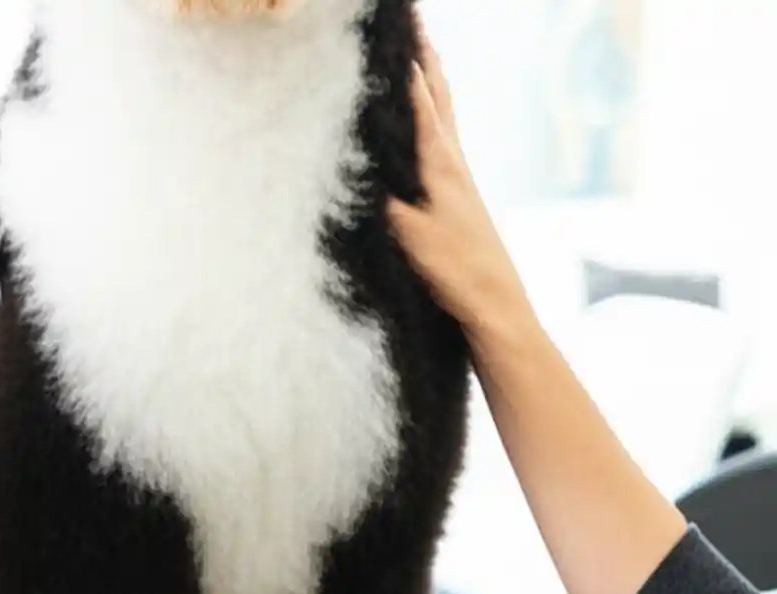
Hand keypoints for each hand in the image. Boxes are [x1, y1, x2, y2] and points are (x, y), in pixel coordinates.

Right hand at [387, 26, 534, 347]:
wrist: (496, 306)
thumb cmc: (456, 272)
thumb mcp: (410, 235)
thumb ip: (384, 199)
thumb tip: (356, 170)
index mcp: (442, 164)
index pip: (422, 101)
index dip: (409, 64)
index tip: (399, 32)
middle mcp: (454, 163)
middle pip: (440, 97)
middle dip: (426, 58)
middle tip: (415, 25)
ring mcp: (460, 180)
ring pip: (445, 116)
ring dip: (433, 82)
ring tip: (423, 55)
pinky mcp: (459, 198)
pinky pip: (443, 141)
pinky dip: (434, 117)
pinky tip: (430, 122)